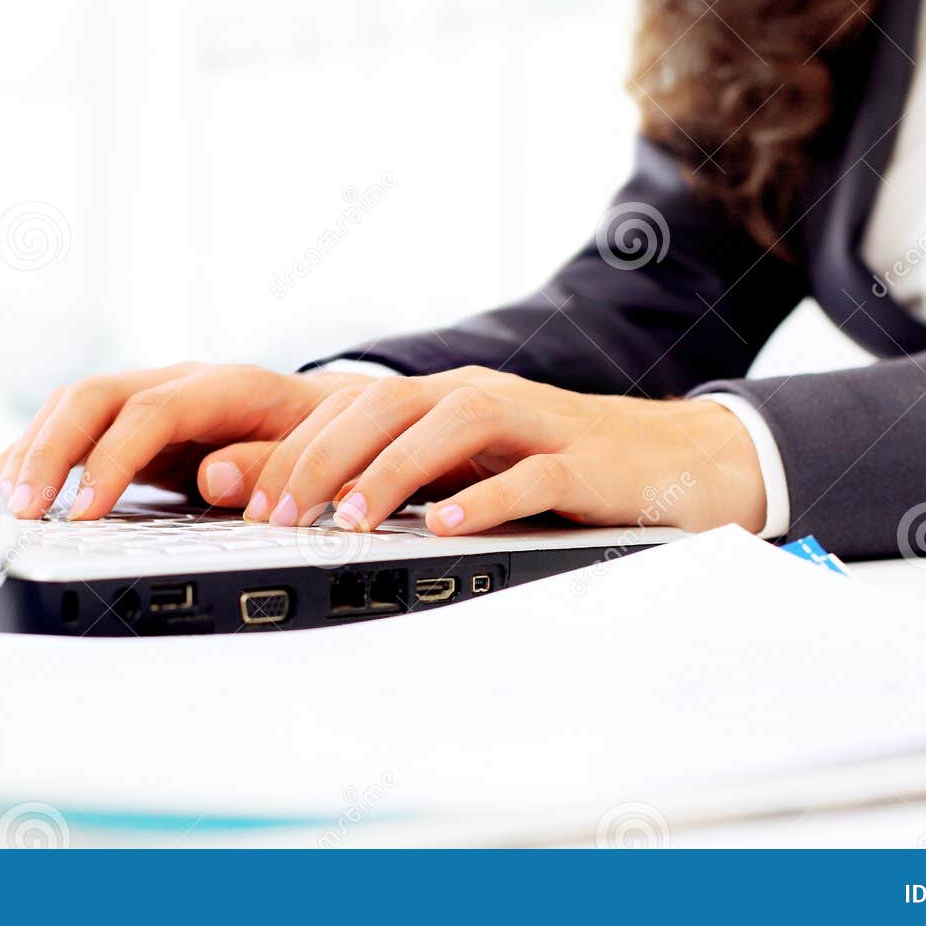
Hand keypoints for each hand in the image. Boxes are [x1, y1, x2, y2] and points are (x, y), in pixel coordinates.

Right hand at [0, 363, 371, 518]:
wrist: (329, 417)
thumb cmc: (321, 440)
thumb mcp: (313, 453)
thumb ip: (269, 464)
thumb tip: (215, 476)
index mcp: (226, 387)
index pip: (152, 412)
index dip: (112, 459)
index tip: (83, 512)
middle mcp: (179, 382)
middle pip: (94, 396)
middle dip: (51, 450)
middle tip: (23, 510)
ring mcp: (151, 396)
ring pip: (74, 406)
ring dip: (33, 451)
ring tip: (5, 505)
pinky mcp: (133, 423)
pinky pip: (74, 427)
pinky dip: (39, 455)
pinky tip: (13, 489)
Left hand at [243, 366, 767, 535]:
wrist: (678, 460)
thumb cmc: (562, 469)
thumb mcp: (474, 470)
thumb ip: (406, 479)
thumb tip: (314, 510)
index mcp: (448, 399)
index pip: (353, 408)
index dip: (294, 452)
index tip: (248, 506)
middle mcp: (484, 399)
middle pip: (387, 404)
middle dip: (322, 459)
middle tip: (277, 518)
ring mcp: (538, 425)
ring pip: (453, 425)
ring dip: (392, 470)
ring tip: (348, 520)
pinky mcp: (586, 463)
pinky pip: (532, 474)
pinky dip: (486, 497)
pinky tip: (446, 526)